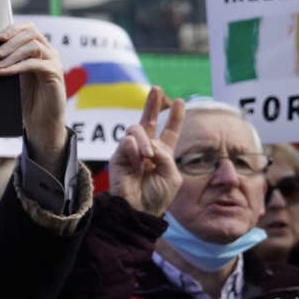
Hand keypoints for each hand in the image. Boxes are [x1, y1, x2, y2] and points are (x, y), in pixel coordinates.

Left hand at [0, 22, 68, 175]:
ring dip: (12, 54)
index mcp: (39, 49)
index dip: (13, 28)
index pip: (29, 28)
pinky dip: (17, 67)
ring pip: (33, 46)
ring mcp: (53, 62)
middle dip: (11, 41)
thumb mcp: (13, 75)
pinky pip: (35, 64)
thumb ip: (6, 61)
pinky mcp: (54, 74)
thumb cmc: (26, 98)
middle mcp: (48, 52)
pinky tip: (4, 72)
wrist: (40, 120)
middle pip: (32, 33)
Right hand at [109, 87, 183, 215]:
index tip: (179, 102)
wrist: (138, 209)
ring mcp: (132, 151)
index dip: (175, 117)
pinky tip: (137, 161)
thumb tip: (148, 143)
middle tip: (156, 89)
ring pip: (138, 130)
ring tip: (147, 157)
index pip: (170, 131)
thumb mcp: (173, 174)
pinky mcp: (119, 156)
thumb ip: (165, 155)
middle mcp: (148, 149)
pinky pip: (127, 142)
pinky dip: (134, 150)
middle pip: (150, 121)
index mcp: (163, 154)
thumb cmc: (157, 196)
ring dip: (145, 141)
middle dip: (152, 104)